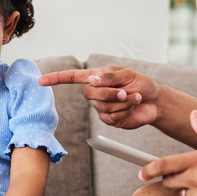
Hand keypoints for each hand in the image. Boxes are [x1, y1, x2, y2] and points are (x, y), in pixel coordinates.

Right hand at [39, 66, 160, 128]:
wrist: (155, 102)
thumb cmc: (142, 84)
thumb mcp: (128, 75)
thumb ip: (110, 77)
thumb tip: (92, 80)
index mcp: (98, 77)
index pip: (73, 78)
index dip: (57, 79)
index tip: (41, 81)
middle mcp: (97, 92)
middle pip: (88, 94)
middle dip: (109, 93)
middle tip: (126, 91)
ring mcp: (102, 107)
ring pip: (102, 107)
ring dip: (122, 102)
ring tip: (133, 98)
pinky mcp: (110, 120)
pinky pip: (111, 117)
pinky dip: (124, 111)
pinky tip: (132, 107)